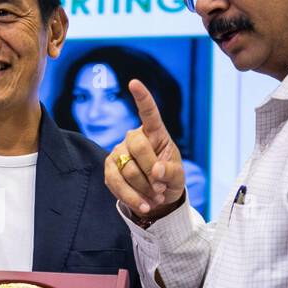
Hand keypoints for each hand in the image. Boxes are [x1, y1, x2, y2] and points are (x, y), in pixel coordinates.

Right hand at [104, 79, 186, 221]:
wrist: (156, 199)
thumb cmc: (169, 180)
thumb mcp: (178, 176)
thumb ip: (171, 172)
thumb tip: (156, 172)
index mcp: (155, 133)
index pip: (148, 113)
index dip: (142, 98)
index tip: (134, 83)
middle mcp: (133, 138)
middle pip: (138, 146)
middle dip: (151, 170)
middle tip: (161, 188)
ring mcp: (119, 153)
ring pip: (127, 169)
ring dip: (144, 188)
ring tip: (156, 198)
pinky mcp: (109, 170)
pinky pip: (116, 183)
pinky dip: (132, 197)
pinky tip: (144, 204)